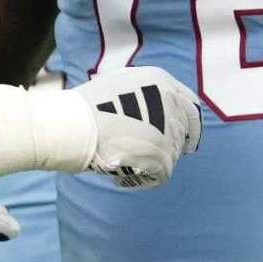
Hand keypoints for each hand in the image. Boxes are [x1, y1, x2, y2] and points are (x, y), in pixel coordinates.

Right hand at [68, 66, 201, 188]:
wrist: (71, 124)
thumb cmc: (84, 108)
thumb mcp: (120, 86)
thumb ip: (144, 95)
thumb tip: (158, 113)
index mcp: (161, 81)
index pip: (191, 106)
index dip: (190, 125)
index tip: (187, 140)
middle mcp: (170, 101)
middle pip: (184, 131)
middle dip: (172, 145)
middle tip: (156, 158)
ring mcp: (167, 127)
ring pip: (172, 154)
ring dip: (153, 162)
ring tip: (125, 163)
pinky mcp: (161, 153)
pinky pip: (162, 173)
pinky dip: (145, 179)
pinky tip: (122, 178)